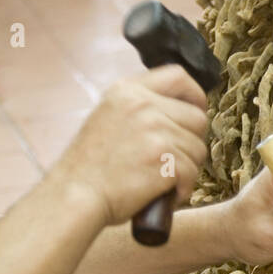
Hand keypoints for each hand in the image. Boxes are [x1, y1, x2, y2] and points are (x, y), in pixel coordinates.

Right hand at [54, 65, 208, 225]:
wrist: (75, 196)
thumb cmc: (89, 168)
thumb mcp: (107, 118)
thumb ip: (138, 108)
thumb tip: (176, 112)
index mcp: (127, 91)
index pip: (178, 77)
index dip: (194, 95)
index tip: (195, 111)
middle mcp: (143, 105)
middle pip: (197, 118)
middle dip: (192, 142)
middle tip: (175, 159)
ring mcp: (155, 131)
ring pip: (198, 149)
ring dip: (186, 169)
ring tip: (162, 180)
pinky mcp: (164, 159)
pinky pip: (192, 172)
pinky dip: (183, 189)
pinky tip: (164, 194)